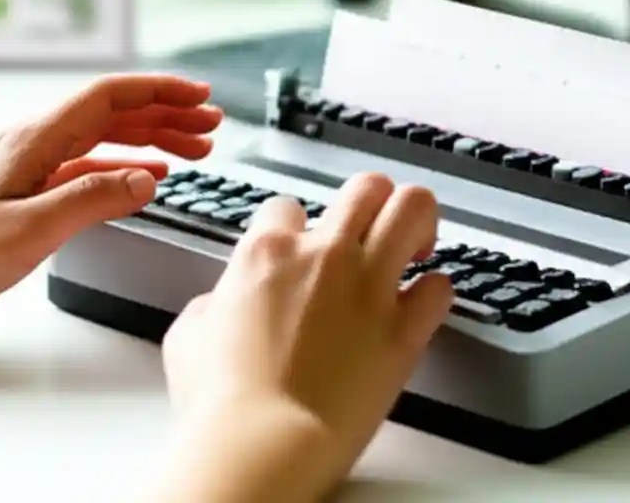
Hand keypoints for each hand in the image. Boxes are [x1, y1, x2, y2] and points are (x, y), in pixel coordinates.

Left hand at [0, 73, 222, 324]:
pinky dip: (120, 169)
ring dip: (148, 140)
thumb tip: (145, 178)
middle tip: (211, 126)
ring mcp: (25, 167)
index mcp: (34, 140)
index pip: (110, 97)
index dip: (160, 91)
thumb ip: (92, 200)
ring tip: (192, 149)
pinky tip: (140, 180)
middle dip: (166, 115)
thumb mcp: (30, 229)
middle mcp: (30, 144)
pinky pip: (83, 167)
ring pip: (100, 140)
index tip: (201, 97)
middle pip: (111, 114)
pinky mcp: (19, 193)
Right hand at [156, 173, 453, 501]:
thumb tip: (227, 303)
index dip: (295, 228)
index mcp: (267, 253)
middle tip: (372, 232)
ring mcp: (369, 287)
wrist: (261, 443)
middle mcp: (324, 256)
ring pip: (413, 208)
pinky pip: (440, 287)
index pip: (288, 206)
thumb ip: (216, 303)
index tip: (301, 250)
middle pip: (366, 187)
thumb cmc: (220, 401)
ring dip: (416, 222)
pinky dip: (434, 291)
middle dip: (372, 203)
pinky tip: (421, 305)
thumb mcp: (189, 336)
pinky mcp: (405, 329)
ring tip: (413, 246)